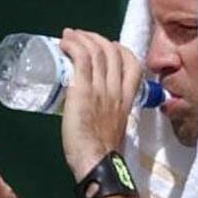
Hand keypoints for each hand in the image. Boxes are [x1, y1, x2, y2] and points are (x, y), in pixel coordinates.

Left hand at [58, 29, 142, 179]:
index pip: (133, 65)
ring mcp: (101, 89)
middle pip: (112, 51)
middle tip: (80, 37)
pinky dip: (73, 45)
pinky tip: (64, 43)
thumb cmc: (101, 155)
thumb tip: (96, 119)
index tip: (108, 47)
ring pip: (96, 51)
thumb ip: (108, 119)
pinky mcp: (83, 90)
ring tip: (68, 36)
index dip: (121, 50)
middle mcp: (116, 90)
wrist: (96, 162)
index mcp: (126, 100)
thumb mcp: (114, 131)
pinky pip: (81, 58)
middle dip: (96, 38)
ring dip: (81, 38)